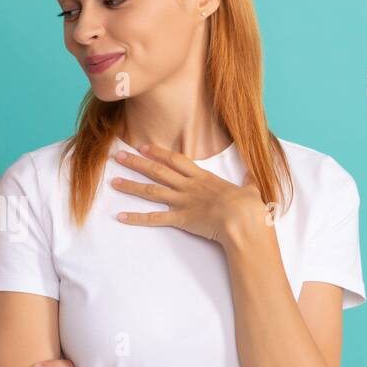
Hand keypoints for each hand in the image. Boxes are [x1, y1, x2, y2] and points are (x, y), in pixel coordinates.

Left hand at [110, 142, 263, 244]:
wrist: (243, 220)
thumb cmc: (248, 206)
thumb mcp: (250, 190)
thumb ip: (248, 182)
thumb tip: (253, 177)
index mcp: (203, 177)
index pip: (176, 160)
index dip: (158, 152)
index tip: (143, 146)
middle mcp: (189, 186)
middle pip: (157, 171)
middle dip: (136, 163)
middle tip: (118, 156)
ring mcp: (182, 202)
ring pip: (151, 191)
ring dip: (131, 186)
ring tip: (114, 181)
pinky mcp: (180, 219)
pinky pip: (154, 218)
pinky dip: (136, 218)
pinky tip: (121, 216)